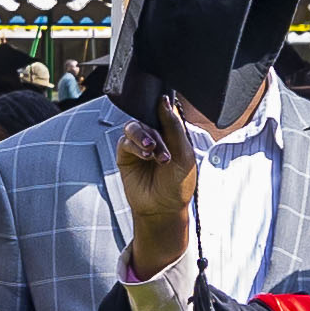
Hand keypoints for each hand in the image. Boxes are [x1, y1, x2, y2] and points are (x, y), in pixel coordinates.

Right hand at [111, 97, 198, 280]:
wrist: (164, 208)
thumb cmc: (178, 184)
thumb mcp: (184, 154)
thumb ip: (174, 127)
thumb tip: (164, 101)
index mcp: (171, 134)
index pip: (163, 112)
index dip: (161, 108)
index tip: (161, 104)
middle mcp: (154, 137)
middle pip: (147, 119)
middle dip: (156, 133)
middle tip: (163, 152)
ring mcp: (139, 145)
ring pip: (134, 127)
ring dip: (143, 137)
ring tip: (152, 152)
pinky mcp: (125, 155)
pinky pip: (125, 142)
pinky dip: (135, 146)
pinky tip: (145, 157)